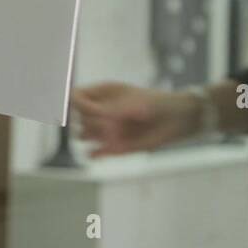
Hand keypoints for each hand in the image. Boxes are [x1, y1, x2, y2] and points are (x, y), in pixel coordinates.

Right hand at [71, 82, 202, 157]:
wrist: (176, 120)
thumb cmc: (154, 104)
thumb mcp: (129, 103)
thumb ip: (105, 109)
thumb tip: (79, 108)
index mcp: (102, 93)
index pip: (75, 96)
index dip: (71, 102)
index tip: (77, 109)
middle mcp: (100, 111)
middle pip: (77, 117)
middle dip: (88, 120)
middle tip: (109, 122)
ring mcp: (106, 129)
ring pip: (83, 135)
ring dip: (91, 136)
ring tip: (112, 134)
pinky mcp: (113, 147)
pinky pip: (94, 153)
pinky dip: (95, 153)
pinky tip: (100, 152)